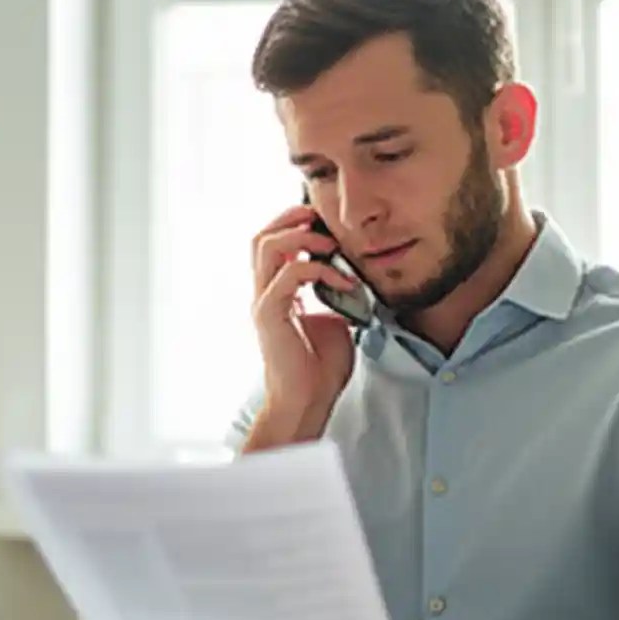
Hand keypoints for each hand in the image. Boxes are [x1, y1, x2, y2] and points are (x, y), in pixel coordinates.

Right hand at [250, 205, 359, 440]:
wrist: (308, 401)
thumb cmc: (320, 368)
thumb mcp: (336, 320)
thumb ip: (336, 296)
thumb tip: (356, 278)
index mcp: (278, 293)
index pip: (274, 244)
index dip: (296, 225)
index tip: (327, 223)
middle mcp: (265, 293)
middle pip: (261, 236)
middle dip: (291, 219)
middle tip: (321, 218)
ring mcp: (264, 303)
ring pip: (265, 246)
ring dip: (300, 236)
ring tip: (329, 243)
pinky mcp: (269, 315)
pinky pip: (289, 274)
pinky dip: (319, 269)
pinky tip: (344, 281)